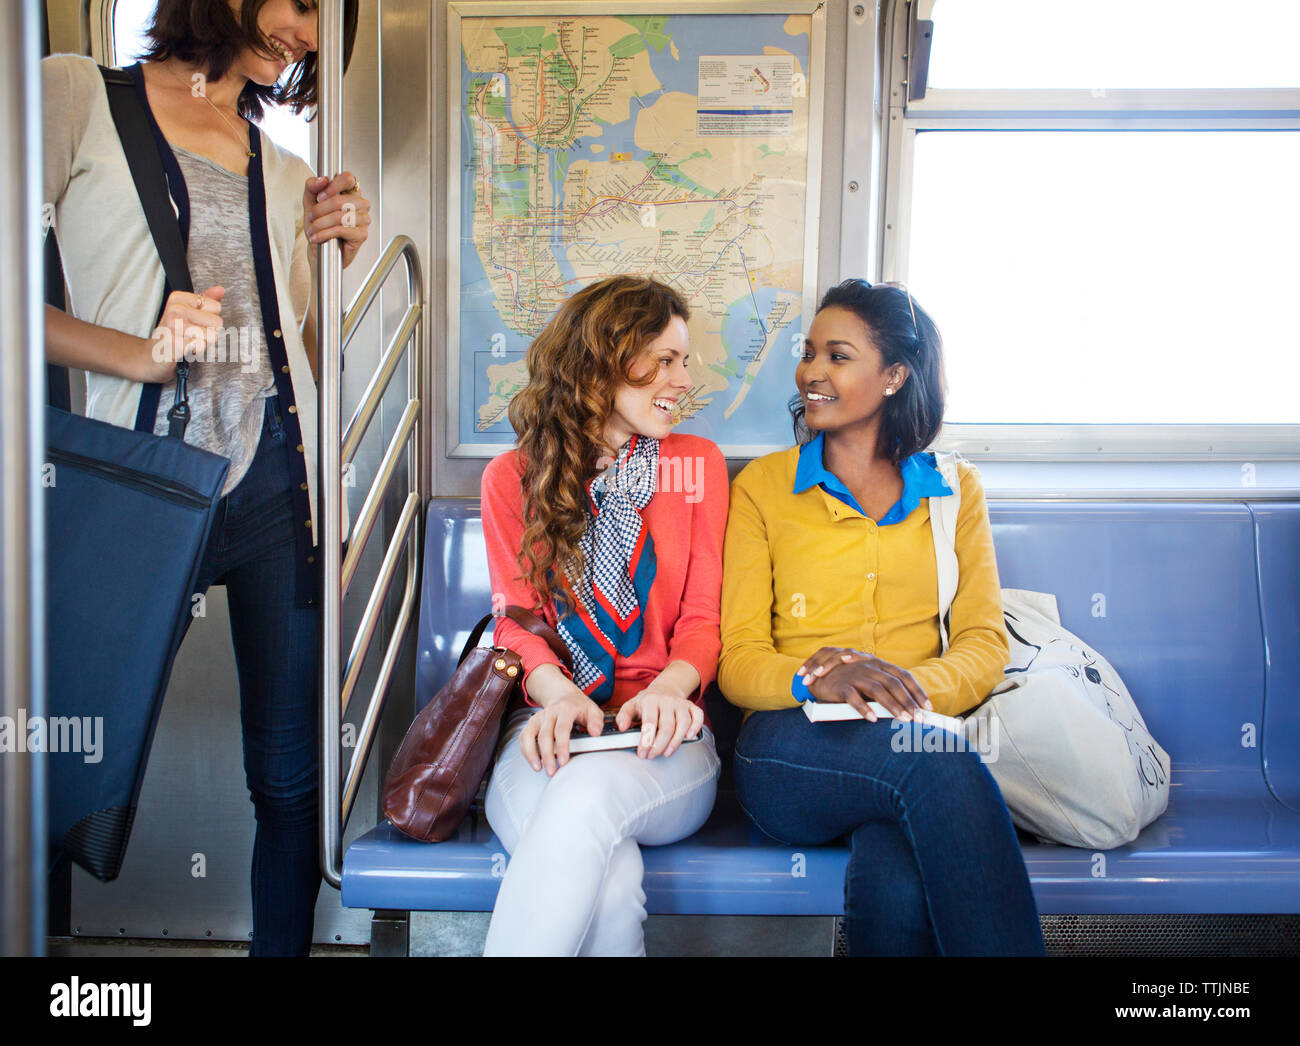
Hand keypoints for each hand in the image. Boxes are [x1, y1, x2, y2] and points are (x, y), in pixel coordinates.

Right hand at [142, 286, 223, 382]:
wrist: (152, 355)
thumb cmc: (174, 333)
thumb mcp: (188, 312)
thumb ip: (206, 300)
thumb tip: (220, 289)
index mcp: (178, 298)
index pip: (216, 307)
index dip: (210, 319)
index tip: (194, 323)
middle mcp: (175, 309)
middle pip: (217, 322)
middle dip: (209, 332)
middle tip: (192, 335)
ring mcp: (174, 326)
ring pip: (212, 336)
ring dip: (204, 343)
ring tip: (189, 341)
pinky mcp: (175, 343)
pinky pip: (203, 346)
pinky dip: (198, 351)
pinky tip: (186, 349)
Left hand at [303, 172, 370, 269]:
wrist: (320, 249)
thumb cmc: (319, 226)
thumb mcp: (310, 203)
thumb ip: (312, 187)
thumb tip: (322, 179)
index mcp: (350, 192)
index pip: (348, 178)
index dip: (332, 186)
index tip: (320, 196)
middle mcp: (360, 204)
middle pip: (340, 200)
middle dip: (320, 210)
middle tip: (312, 217)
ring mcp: (364, 219)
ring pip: (340, 216)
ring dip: (321, 224)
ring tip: (313, 229)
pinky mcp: (362, 235)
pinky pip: (341, 230)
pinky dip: (325, 234)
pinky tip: (318, 237)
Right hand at [519, 690, 603, 775]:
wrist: (564, 697)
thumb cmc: (579, 707)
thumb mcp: (593, 710)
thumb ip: (596, 721)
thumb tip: (595, 733)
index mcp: (566, 708)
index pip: (562, 728)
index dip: (562, 746)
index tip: (564, 761)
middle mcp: (549, 712)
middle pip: (545, 734)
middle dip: (547, 755)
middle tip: (552, 771)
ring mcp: (538, 717)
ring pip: (529, 735)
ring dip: (532, 753)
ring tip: (538, 768)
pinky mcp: (530, 723)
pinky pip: (523, 737)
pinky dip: (526, 750)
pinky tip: (533, 761)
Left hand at [615, 689, 702, 758]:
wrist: (664, 689)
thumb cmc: (646, 703)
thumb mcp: (631, 705)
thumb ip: (624, 716)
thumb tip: (622, 727)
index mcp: (650, 700)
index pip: (650, 723)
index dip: (646, 740)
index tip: (642, 753)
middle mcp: (667, 700)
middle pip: (667, 726)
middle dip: (659, 745)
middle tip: (652, 756)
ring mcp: (680, 703)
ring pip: (683, 724)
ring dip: (676, 742)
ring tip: (666, 753)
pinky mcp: (691, 706)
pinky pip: (698, 716)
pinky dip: (696, 727)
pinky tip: (689, 738)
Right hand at [801, 648, 930, 720]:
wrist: (819, 675)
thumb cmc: (849, 681)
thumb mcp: (870, 681)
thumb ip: (886, 690)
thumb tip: (909, 709)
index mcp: (880, 665)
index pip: (904, 677)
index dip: (917, 692)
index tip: (928, 708)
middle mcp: (870, 668)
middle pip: (894, 684)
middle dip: (909, 702)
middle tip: (919, 719)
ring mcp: (856, 675)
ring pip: (878, 690)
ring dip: (893, 706)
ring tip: (903, 719)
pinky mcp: (842, 686)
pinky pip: (854, 697)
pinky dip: (863, 708)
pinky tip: (872, 719)